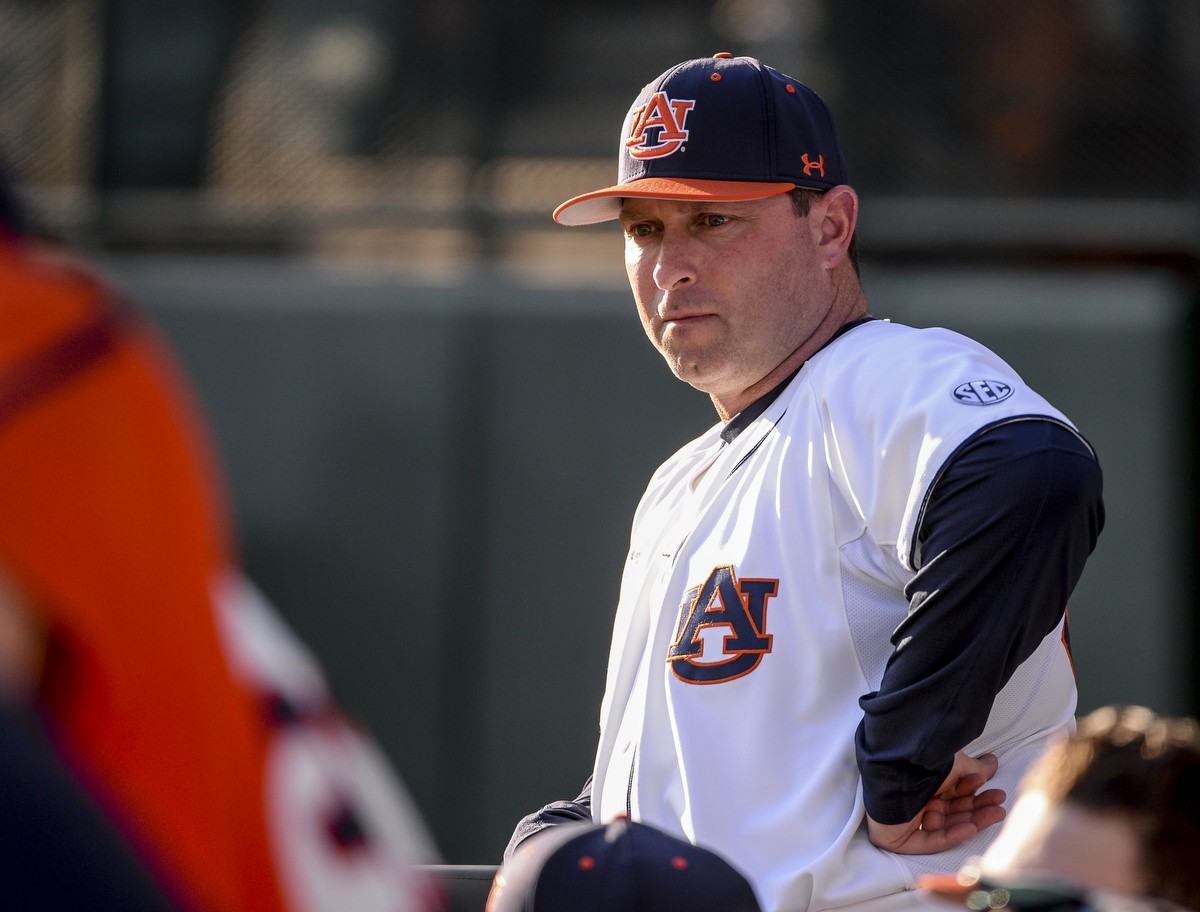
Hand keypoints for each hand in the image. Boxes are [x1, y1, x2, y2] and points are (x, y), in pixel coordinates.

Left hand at [866, 751, 1005, 854]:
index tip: (997, 792)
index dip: (976, 795)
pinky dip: (952, 835)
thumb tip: (991, 763)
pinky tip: (971, 828)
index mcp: (923, 783)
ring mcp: (906, 820)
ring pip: (945, 827)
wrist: (897, 764)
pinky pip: (930, 840)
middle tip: (1000, 807)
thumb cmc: (921, 759)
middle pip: (952, 813)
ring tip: (995, 813)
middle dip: (978, 810)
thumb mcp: (954, 762)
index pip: (953, 795)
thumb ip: (974, 768)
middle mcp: (915, 800)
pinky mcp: (899, 838)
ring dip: (972, 822)